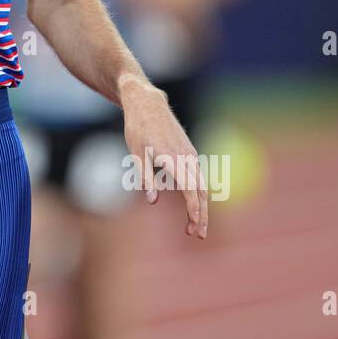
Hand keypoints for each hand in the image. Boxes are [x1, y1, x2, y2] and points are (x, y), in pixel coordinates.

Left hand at [120, 75, 208, 238]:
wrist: (148, 103)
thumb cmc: (138, 129)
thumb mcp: (136, 153)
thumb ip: (146, 177)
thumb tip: (152, 200)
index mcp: (173, 159)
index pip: (189, 189)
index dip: (193, 209)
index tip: (195, 225)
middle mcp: (186, 157)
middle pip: (200, 191)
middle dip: (201, 215)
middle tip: (197, 235)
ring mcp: (190, 154)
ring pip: (201, 185)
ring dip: (200, 206)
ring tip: (193, 226)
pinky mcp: (189, 152)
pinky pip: (198, 176)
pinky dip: (198, 193)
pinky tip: (192, 206)